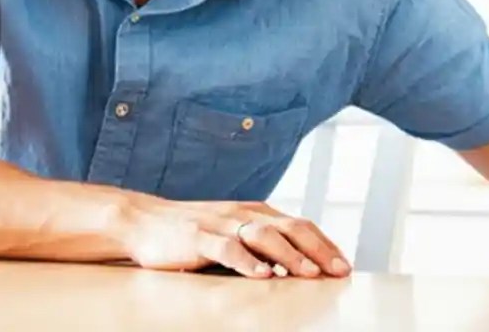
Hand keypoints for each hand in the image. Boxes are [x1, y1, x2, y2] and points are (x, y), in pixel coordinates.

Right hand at [118, 196, 350, 278]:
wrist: (144, 221)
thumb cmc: (194, 232)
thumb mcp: (234, 232)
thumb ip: (262, 244)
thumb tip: (298, 265)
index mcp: (257, 213)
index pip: (300, 225)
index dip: (324, 244)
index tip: (344, 264)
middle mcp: (245, 214)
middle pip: (291, 228)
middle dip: (318, 250)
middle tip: (338, 270)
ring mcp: (222, 224)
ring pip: (264, 236)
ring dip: (289, 255)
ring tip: (308, 273)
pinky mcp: (199, 237)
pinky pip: (228, 249)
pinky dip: (247, 261)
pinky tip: (262, 275)